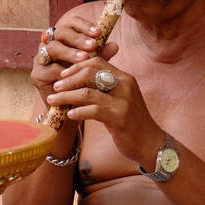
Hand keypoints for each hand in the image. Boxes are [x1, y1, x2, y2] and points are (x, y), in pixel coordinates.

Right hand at [31, 10, 118, 101]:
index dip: (83, 25)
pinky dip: (62, 71)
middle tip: (93, 45)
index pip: (70, 23)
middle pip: (60, 32)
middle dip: (77, 38)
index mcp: (63, 39)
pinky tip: (73, 75)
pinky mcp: (37, 75)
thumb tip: (115, 45)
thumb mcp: (93, 68)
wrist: (69, 110)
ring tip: (84, 59)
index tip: (98, 32)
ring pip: (53, 48)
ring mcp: (41, 59)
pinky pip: (49, 69)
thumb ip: (101, 56)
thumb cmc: (81, 84)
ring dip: (70, 52)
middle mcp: (49, 45)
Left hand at [47, 55, 162, 169]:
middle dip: (68, 79)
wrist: (150, 143)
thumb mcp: (121, 99)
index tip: (63, 75)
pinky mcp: (120, 118)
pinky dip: (78, 112)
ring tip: (54, 100)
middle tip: (56, 86)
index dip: (77, 66)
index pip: (97, 61)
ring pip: (87, 92)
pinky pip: (93, 111)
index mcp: (125, 78)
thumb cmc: (131, 121)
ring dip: (67, 96)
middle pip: (90, 72)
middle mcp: (125, 85)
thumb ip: (106, 88)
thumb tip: (80, 81)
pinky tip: (70, 115)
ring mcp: (123, 102)